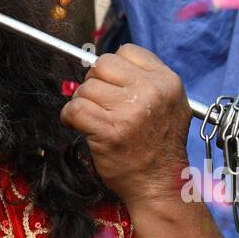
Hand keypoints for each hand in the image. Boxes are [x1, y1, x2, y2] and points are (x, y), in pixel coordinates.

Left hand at [60, 44, 191, 208]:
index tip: (110, 85)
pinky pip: (75, 108)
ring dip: (83, 102)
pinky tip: (78, 125)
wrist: (160, 186)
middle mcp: (152, 92)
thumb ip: (145, 80)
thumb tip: (103, 64)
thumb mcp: (169, 104)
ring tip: (93, 118)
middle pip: (103, 65)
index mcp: (167, 81)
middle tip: (99, 103)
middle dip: (95, 82)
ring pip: (86, 87)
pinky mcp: (109, 131)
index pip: (127, 51)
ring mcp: (130, 111)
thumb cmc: (158, 146)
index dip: (113, 68)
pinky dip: (69, 116)